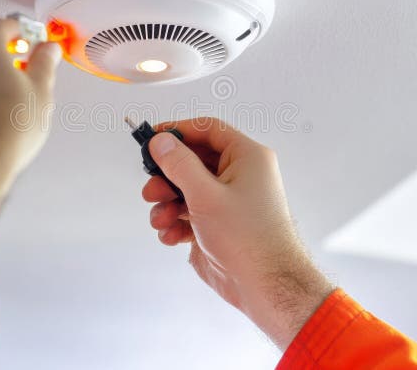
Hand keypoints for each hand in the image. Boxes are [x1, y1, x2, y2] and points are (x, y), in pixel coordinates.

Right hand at [142, 118, 333, 349]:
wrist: (265, 286)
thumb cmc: (247, 237)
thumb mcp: (206, 194)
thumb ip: (179, 164)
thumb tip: (160, 141)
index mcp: (247, 158)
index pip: (209, 130)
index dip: (179, 131)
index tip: (152, 138)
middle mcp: (239, 176)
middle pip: (193, 162)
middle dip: (168, 176)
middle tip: (151, 188)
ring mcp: (228, 202)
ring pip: (186, 190)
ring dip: (167, 203)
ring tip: (160, 217)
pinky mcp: (217, 226)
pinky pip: (188, 214)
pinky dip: (175, 223)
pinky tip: (171, 235)